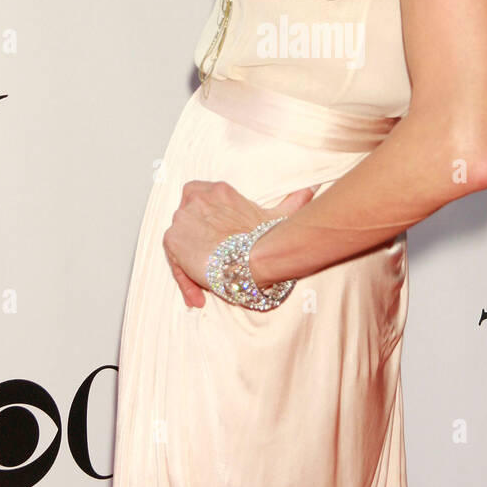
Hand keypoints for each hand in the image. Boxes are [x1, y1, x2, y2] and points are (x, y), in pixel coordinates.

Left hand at [162, 179, 315, 309]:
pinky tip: (198, 296)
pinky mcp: (173, 239)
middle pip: (190, 226)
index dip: (209, 228)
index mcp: (217, 191)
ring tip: (208, 288)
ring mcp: (182, 219)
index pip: (201, 206)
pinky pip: (175, 264)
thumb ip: (291, 202)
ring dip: (191, 268)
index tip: (219, 245)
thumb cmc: (266, 236)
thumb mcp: (279, 215)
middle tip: (216, 269)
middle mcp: (196, 199)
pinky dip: (185, 282)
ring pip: (181, 246)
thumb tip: (313, 190)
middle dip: (200, 248)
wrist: (255, 255)